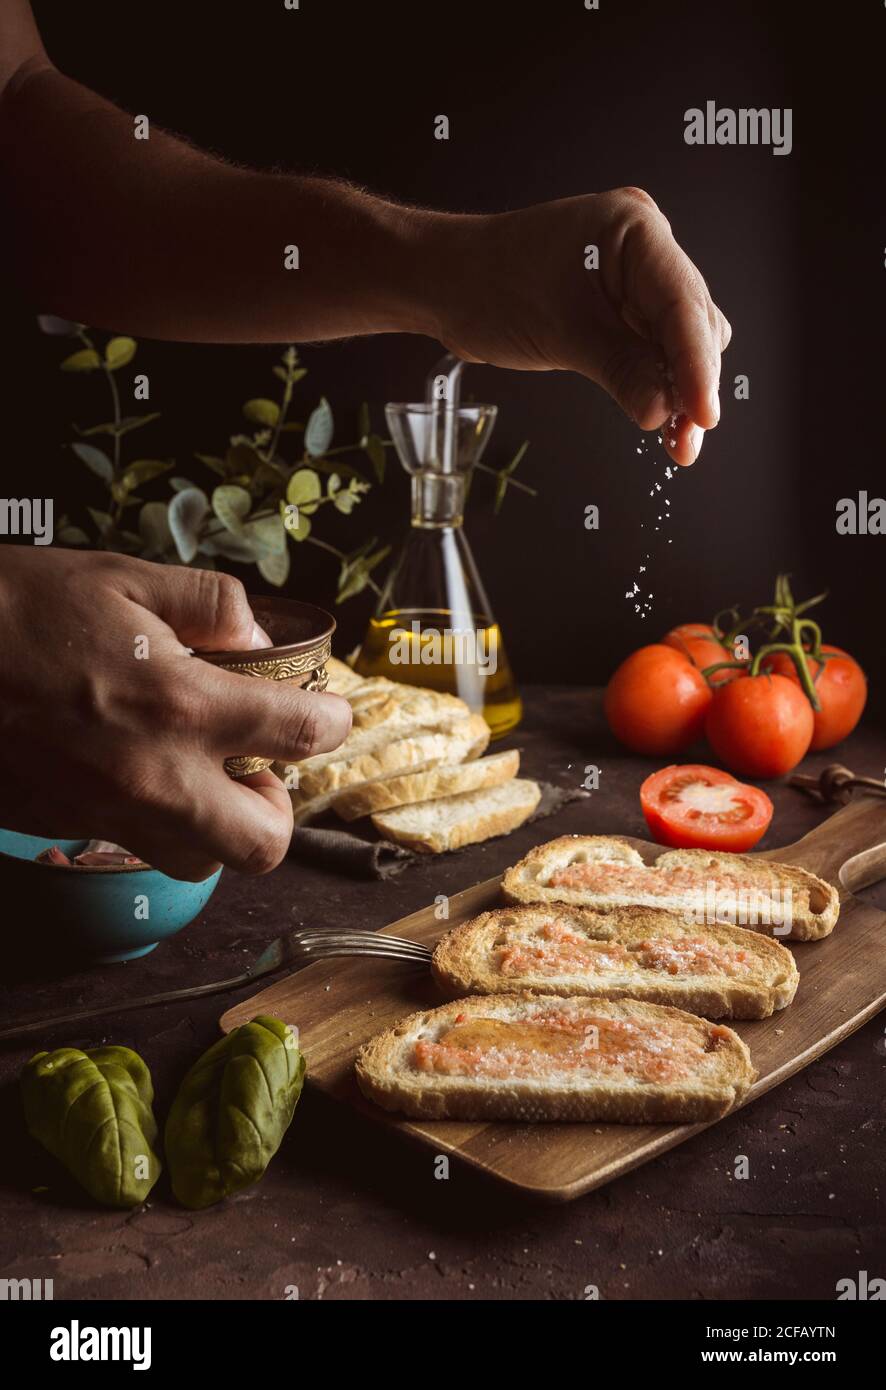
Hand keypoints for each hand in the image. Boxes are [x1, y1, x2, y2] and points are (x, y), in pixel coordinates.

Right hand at [0, 549, 350, 879]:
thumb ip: (209, 604)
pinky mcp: (68, 826)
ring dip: (219, 829)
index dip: (332, 723)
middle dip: (278, 811)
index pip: (301, 735)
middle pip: (262, 843)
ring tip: (204, 778)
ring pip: (201, 863)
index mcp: (183, 703)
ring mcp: (109, 811)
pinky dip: (157, 824)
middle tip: (261, 768)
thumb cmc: (15, 607)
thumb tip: (259, 636)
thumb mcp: (123, 576)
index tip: (328, 713)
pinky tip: (140, 773)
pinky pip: (137, 848)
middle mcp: (155, 775)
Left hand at [429, 188, 730, 466]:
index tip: (704, 415)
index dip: (697, 365)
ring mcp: (636, 279)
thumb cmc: (489, 287)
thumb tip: (664, 411)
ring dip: (679, 391)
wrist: (448, 286)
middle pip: (692, 324)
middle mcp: (645, 248)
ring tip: (676, 443)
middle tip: (686, 442)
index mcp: (635, 230)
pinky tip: (662, 420)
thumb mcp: (560, 333)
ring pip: (680, 342)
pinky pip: (655, 350)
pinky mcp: (623, 309)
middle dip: (691, 384)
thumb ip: (621, 371)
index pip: (683, 303)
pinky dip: (658, 385)